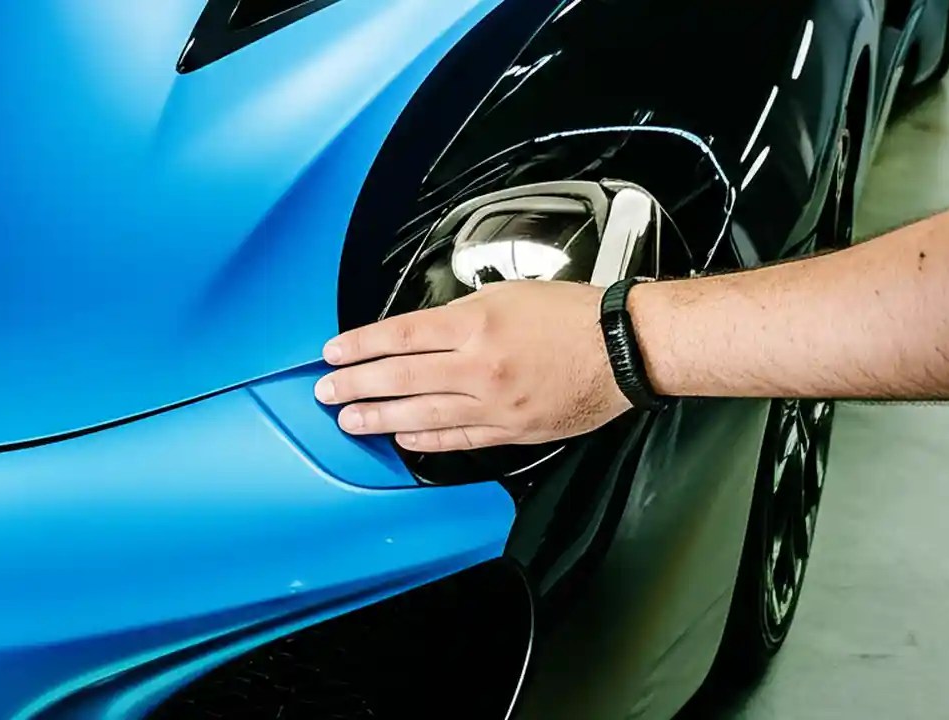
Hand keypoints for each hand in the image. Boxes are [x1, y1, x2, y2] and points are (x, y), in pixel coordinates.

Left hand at [315, 280, 632, 451]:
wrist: (622, 349)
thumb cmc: (572, 315)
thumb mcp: (509, 294)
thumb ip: (462, 314)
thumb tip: (424, 333)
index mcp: (476, 324)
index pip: (401, 336)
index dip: (360, 346)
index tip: (333, 352)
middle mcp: (479, 366)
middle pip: (401, 378)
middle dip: (356, 384)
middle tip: (326, 391)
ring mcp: (494, 403)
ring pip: (422, 415)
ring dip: (379, 418)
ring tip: (349, 420)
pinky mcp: (511, 430)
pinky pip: (458, 438)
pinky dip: (426, 440)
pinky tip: (402, 440)